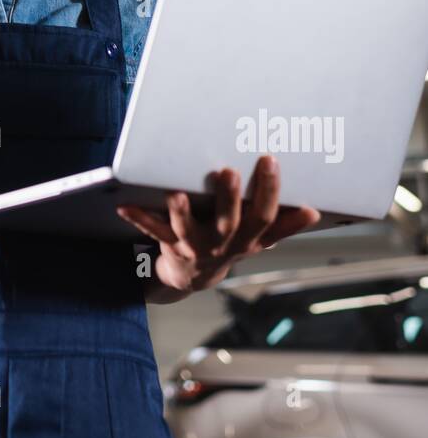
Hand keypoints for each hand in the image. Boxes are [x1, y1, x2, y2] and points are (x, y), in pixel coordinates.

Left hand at [116, 155, 320, 294]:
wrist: (193, 278)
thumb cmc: (229, 247)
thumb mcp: (257, 240)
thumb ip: (283, 226)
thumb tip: (313, 212)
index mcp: (246, 239)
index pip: (263, 215)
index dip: (268, 189)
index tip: (269, 159)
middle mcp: (221, 245)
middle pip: (228, 222)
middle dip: (228, 198)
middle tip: (228, 171)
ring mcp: (193, 246)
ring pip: (186, 229)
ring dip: (180, 212)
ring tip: (177, 195)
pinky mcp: (168, 245)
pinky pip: (151, 230)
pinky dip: (138, 217)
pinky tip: (123, 206)